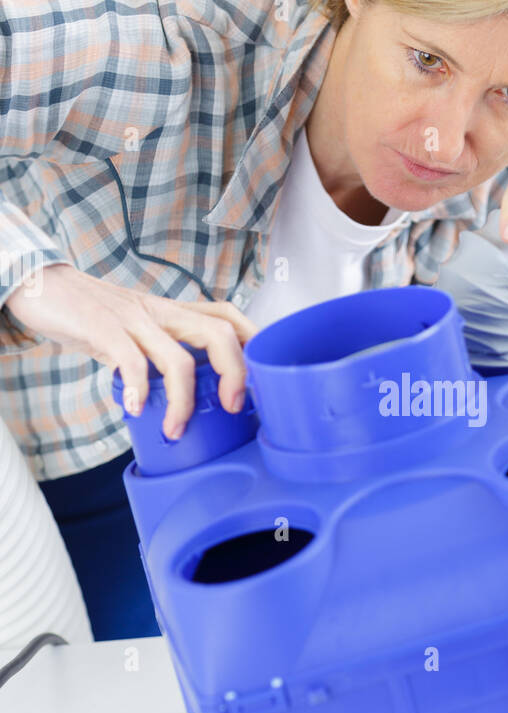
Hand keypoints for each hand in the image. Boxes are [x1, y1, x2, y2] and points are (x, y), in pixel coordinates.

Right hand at [6, 265, 258, 439]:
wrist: (41, 284)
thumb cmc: (90, 312)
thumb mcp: (136, 328)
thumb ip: (158, 351)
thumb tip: (178, 393)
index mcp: (171, 311)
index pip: (226, 315)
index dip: (253, 341)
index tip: (262, 377)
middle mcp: (160, 311)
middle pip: (218, 333)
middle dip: (235, 373)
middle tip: (232, 407)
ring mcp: (133, 319)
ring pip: (178, 356)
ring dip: (183, 400)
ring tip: (175, 428)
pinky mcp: (103, 327)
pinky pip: (131, 360)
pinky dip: (137, 389)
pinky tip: (133, 409)